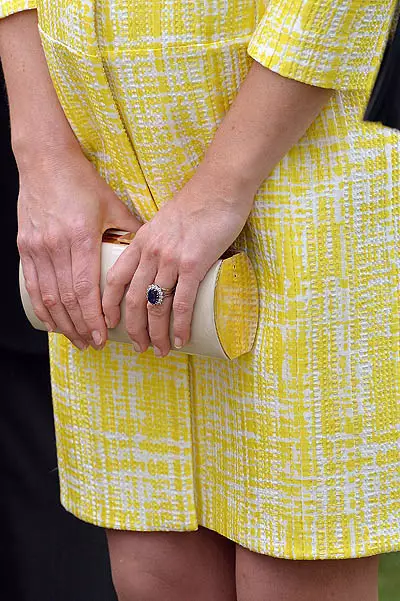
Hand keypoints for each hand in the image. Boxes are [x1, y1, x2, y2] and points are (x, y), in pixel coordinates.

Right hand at [17, 147, 141, 349]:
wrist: (45, 161)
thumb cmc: (83, 182)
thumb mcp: (113, 205)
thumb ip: (131, 231)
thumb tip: (151, 252)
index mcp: (81, 237)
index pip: (86, 289)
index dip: (93, 317)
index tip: (103, 336)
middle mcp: (57, 245)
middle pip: (67, 299)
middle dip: (80, 326)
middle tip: (92, 344)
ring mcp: (37, 247)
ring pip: (48, 296)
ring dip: (62, 322)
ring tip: (75, 339)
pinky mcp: (25, 246)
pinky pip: (32, 284)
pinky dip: (41, 307)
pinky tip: (51, 322)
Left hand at [102, 169, 253, 356]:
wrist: (220, 185)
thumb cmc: (198, 202)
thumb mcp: (166, 221)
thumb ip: (159, 241)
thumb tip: (164, 266)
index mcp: (141, 241)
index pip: (114, 279)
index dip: (107, 306)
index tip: (109, 324)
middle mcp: (150, 252)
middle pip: (132, 300)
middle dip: (133, 329)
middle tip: (139, 347)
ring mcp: (170, 259)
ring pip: (155, 306)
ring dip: (156, 334)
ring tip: (161, 350)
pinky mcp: (194, 263)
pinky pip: (182, 302)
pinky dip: (180, 325)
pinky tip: (182, 339)